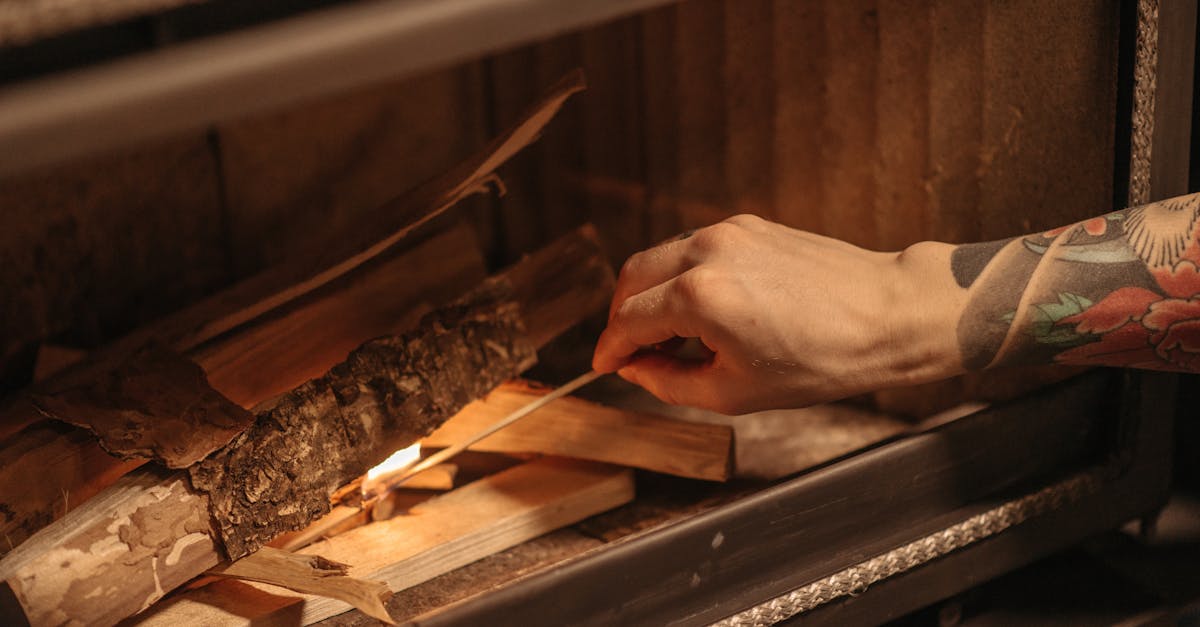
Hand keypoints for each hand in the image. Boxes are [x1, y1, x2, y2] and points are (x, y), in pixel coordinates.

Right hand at [592, 215, 965, 413]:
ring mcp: (728, 231)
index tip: (605, 366)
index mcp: (699, 297)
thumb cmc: (822, 360)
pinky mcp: (748, 224)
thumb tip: (636, 370)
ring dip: (649, 294)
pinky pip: (693, 249)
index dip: (610, 348)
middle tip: (630, 353)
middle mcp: (706, 253)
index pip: (627, 321)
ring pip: (659, 258)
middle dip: (621, 317)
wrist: (887, 315)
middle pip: (631, 279)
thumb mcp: (735, 391)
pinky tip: (701, 312)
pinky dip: (680, 277)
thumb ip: (669, 383)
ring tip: (669, 338)